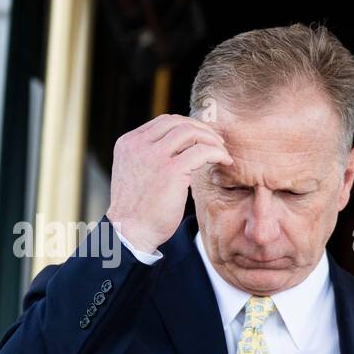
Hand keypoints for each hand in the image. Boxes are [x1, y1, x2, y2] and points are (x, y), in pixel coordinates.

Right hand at [106, 114, 232, 252]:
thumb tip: (178, 152)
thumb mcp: (136, 175)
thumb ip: (149, 159)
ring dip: (211, 139)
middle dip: (201, 129)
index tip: (202, 138)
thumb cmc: (137, 211)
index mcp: (128, 143)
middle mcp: (138, 145)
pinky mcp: (171, 170)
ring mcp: (154, 156)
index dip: (187, 126)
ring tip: (222, 152)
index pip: (163, 122)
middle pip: (177, 122)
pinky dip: (217, 153)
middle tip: (217, 142)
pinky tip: (225, 161)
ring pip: (190, 131)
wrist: (130, 232)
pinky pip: (202, 151)